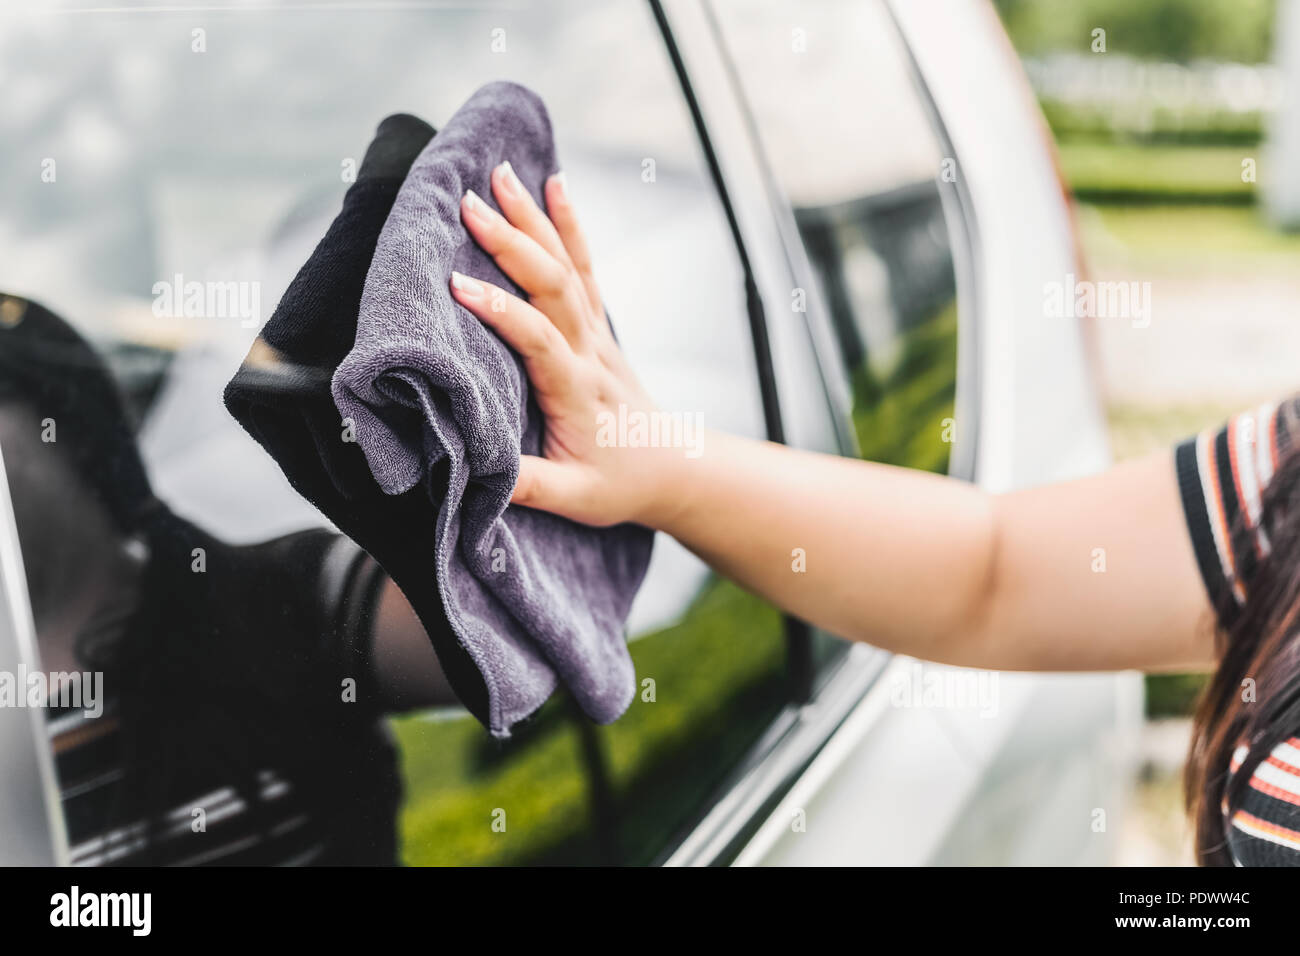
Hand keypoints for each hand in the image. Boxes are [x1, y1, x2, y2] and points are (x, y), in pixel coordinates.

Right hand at [451, 162, 681, 527]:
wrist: (672, 467)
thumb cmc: (618, 483)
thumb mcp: (572, 499)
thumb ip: (525, 485)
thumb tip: (471, 472)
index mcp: (577, 392)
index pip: (539, 339)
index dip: (501, 310)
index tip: (457, 284)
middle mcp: (589, 352)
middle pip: (554, 286)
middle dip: (512, 241)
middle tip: (468, 204)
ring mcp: (596, 334)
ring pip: (567, 266)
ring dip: (534, 218)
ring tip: (501, 174)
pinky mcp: (597, 326)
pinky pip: (584, 267)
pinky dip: (570, 224)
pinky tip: (555, 185)